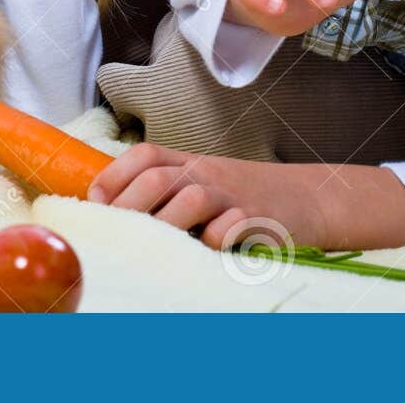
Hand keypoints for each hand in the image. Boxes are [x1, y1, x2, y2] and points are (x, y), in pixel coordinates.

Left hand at [85, 143, 404, 251]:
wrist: (309, 199)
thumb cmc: (242, 198)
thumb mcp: (202, 183)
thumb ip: (164, 191)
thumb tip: (108, 211)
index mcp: (188, 162)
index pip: (143, 155)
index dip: (114, 177)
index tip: (96, 205)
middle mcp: (206, 172)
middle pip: (157, 177)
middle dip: (130, 206)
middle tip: (117, 234)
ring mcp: (232, 195)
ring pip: (190, 197)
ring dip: (167, 222)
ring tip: (155, 243)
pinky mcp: (258, 218)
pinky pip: (231, 226)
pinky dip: (216, 238)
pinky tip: (207, 248)